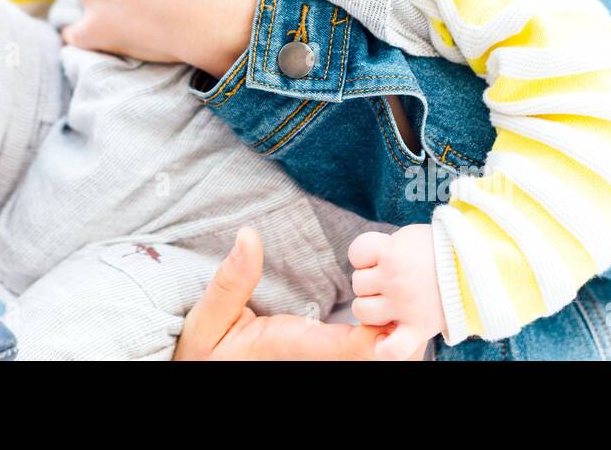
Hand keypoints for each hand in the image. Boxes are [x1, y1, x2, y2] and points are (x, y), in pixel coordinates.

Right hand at [174, 226, 428, 360]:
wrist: (198, 375)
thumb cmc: (204, 350)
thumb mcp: (208, 316)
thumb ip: (232, 279)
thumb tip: (248, 236)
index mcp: (293, 347)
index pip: (350, 348)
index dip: (381, 334)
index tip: (395, 306)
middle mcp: (314, 362)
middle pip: (374, 360)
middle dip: (401, 338)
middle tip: (412, 300)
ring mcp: (319, 364)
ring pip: (373, 362)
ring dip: (394, 341)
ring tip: (405, 306)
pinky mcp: (321, 361)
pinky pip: (360, 358)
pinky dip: (382, 344)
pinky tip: (389, 320)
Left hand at [348, 224, 446, 359]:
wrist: (480, 266)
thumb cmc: (444, 249)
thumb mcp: (412, 237)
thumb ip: (388, 247)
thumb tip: (372, 260)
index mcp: (393, 253)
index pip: (357, 253)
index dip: (366, 255)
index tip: (382, 256)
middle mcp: (395, 279)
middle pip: (358, 283)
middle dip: (371, 280)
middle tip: (393, 279)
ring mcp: (405, 306)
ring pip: (362, 310)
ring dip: (372, 307)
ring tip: (391, 301)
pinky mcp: (419, 327)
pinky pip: (393, 347)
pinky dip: (386, 348)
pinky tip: (384, 340)